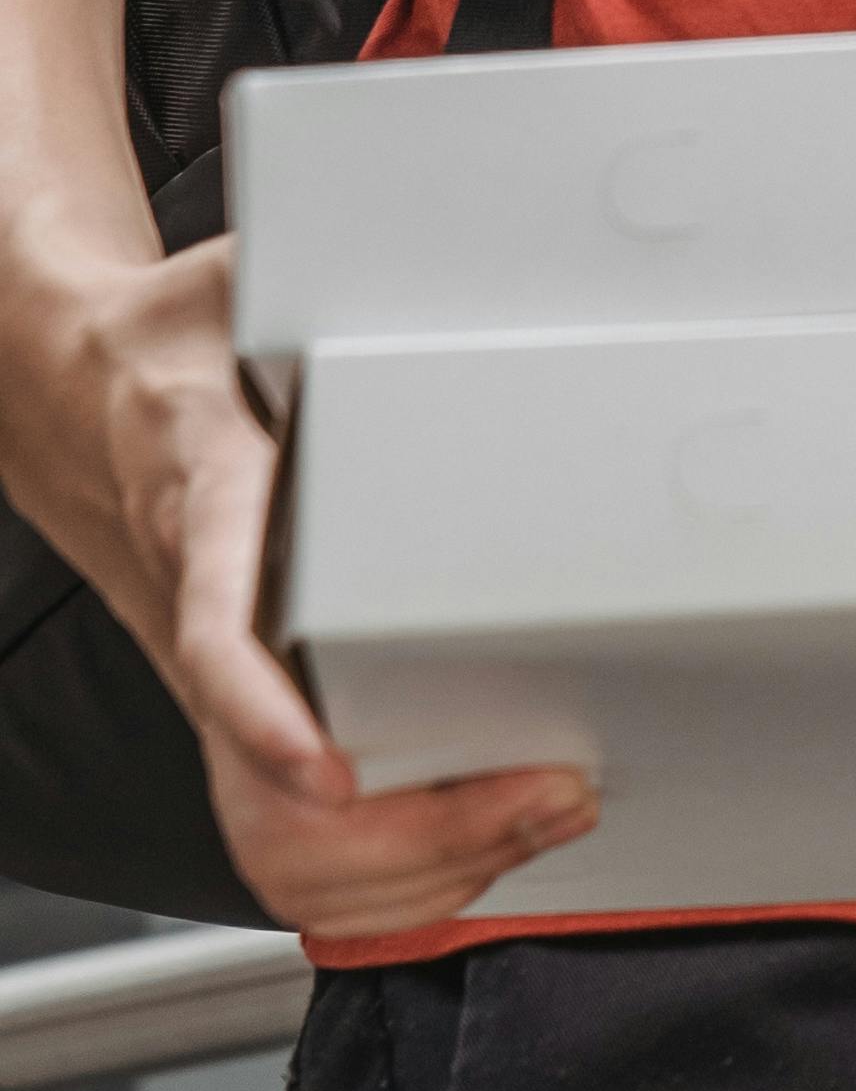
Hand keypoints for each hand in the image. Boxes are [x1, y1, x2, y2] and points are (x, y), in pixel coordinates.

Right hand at [12, 238, 595, 939]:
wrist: (77, 395)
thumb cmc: (174, 337)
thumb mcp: (238, 274)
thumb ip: (321, 259)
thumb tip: (415, 211)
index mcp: (205, 497)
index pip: (215, 620)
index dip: (259, 705)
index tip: (327, 765)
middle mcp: (204, 611)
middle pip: (270, 790)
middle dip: (410, 828)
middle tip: (543, 791)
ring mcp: (219, 679)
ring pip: (277, 844)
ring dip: (408, 869)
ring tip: (535, 822)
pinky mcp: (241, 710)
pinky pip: (285, 842)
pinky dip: (380, 878)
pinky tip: (474, 851)